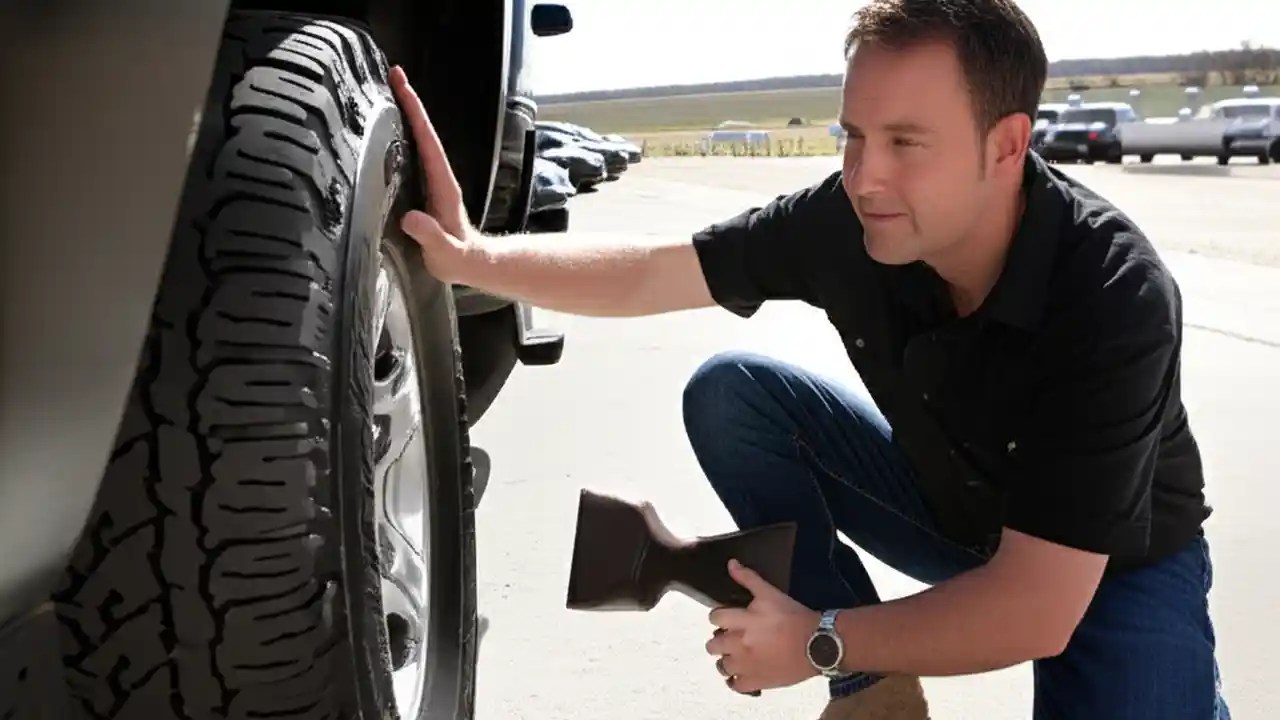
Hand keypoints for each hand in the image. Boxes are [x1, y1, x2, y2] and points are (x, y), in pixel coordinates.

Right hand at [388, 65, 477, 283]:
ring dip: (405, 114)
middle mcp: (439, 176)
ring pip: (418, 140)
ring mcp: (432, 180)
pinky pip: (412, 154)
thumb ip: (431, 237)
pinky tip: (386, 127)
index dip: (416, 114)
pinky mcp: (425, 187)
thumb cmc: (458, 260)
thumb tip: (411, 218)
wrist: (471, 264)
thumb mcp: (445, 253)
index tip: (403, 87)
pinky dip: (401, 135)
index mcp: (443, 185)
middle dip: (410, 102)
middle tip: (392, 73)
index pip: (428, 142)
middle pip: (423, 132)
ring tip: (386, 89)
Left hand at [705, 558, 820, 694]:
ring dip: (727, 660)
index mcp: (742, 621)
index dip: (720, 616)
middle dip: (720, 639)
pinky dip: (736, 680)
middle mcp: (739, 644)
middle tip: (733, 638)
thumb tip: (731, 564)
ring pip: (721, 666)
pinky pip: (734, 685)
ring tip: (739, 655)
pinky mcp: (756, 682)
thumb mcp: (771, 593)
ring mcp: (746, 666)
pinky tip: (744, 673)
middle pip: (712, 645)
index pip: (714, 617)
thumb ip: (748, 579)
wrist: (818, 644)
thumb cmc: (795, 617)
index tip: (728, 618)